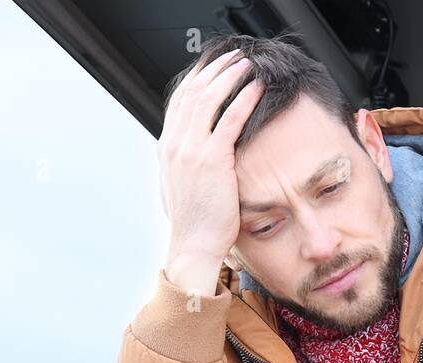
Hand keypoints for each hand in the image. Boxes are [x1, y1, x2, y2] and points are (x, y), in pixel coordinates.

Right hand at [157, 48, 264, 291]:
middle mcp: (174, 144)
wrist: (194, 245)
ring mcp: (191, 150)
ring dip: (229, 76)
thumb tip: (196, 154)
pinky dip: (243, 98)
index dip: (197, 78)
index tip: (213, 66)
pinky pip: (229, 119)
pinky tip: (255, 88)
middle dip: (214, 69)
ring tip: (246, 65)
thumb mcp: (182, 186)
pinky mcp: (212, 159)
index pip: (179, 101)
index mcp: (167, 148)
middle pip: (192, 92)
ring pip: (209, 98)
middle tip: (233, 57)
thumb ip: (187, 164)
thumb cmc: (195, 222)